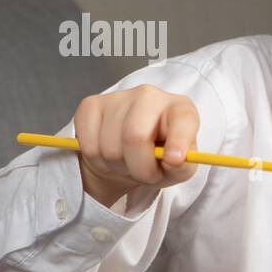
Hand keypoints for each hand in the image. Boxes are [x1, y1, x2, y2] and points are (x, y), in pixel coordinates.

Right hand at [72, 83, 200, 206]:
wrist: (128, 158)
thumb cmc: (159, 159)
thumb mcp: (179, 169)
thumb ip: (183, 166)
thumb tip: (174, 159)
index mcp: (180, 109)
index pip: (182, 120)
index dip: (178, 141)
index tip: (173, 160)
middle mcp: (149, 96)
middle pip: (135, 136)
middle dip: (139, 167)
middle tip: (145, 175)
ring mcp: (118, 97)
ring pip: (109, 146)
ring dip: (117, 167)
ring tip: (127, 163)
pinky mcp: (90, 105)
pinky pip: (88, 145)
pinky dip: (97, 160)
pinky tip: (109, 155)